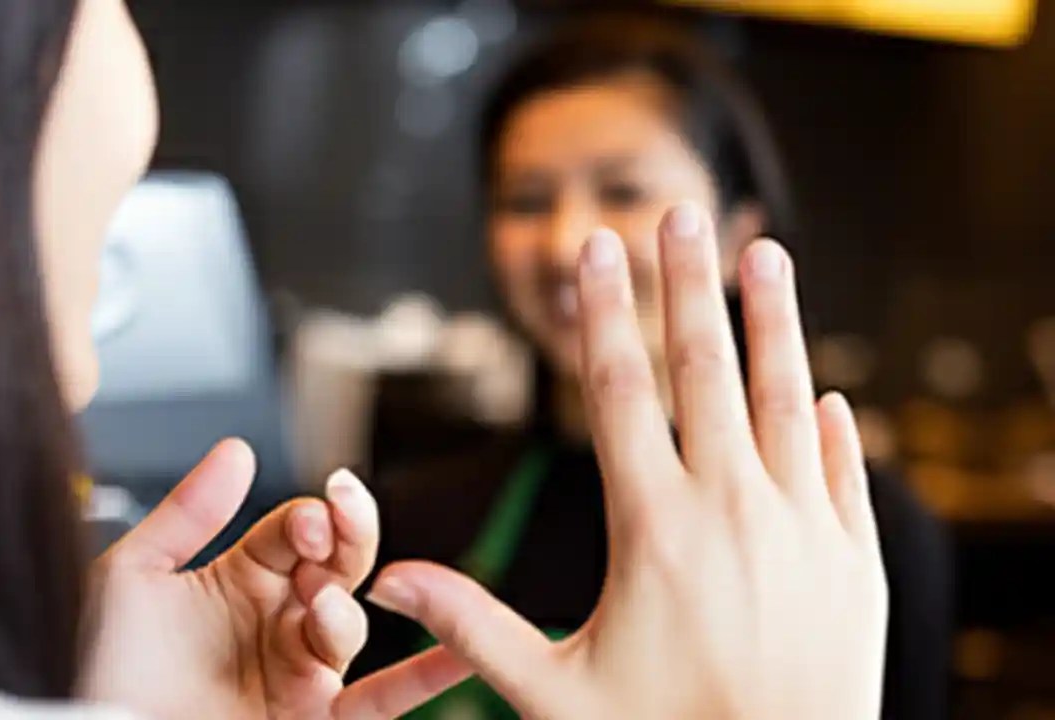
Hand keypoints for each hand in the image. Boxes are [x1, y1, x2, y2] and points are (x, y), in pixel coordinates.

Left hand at [78, 440, 462, 719]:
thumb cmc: (88, 664)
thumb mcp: (129, 575)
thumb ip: (189, 513)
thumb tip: (239, 449)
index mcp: (238, 580)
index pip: (298, 530)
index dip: (311, 516)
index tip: (306, 515)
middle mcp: (274, 623)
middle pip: (339, 566)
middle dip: (348, 536)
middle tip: (339, 517)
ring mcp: (294, 674)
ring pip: (352, 628)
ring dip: (344, 610)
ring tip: (316, 607)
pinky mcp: (306, 719)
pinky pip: (378, 704)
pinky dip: (429, 677)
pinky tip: (463, 650)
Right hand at [367, 204, 888, 719]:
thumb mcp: (556, 692)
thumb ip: (474, 624)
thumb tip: (391, 580)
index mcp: (654, 531)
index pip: (620, 394)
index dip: (602, 315)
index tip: (597, 250)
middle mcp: (732, 512)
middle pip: (704, 370)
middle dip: (687, 285)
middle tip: (680, 214)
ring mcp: (802, 530)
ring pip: (783, 399)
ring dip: (774, 322)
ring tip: (767, 253)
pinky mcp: (852, 562)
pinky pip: (841, 472)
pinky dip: (829, 425)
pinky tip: (823, 391)